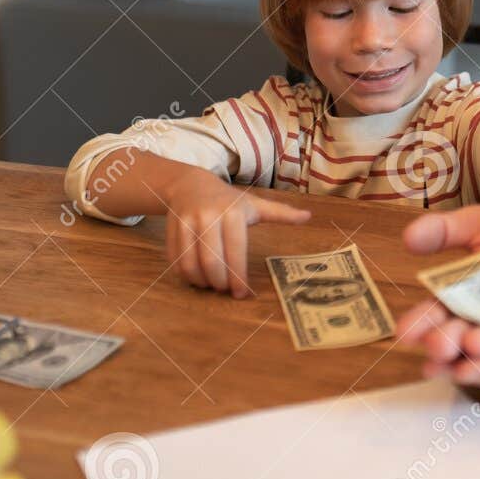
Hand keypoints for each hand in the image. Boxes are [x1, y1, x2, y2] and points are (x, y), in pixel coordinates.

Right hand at [162, 172, 312, 297]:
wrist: (190, 184)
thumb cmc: (228, 200)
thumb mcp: (255, 204)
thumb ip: (281, 213)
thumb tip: (308, 216)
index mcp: (233, 212)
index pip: (236, 251)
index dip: (238, 277)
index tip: (241, 294)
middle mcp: (209, 216)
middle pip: (212, 261)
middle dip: (219, 282)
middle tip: (225, 290)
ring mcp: (187, 222)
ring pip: (191, 263)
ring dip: (201, 281)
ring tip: (211, 285)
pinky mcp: (171, 229)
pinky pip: (175, 260)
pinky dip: (185, 274)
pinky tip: (196, 277)